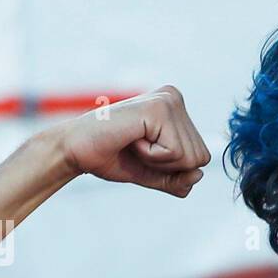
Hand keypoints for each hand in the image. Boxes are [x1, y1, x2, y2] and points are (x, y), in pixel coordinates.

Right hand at [55, 85, 210, 196]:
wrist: (75, 150)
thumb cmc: (112, 157)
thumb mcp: (154, 174)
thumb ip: (179, 179)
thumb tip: (199, 175)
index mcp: (177, 110)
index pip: (201, 156)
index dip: (173, 168)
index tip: (144, 152)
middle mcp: (175, 98)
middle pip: (200, 157)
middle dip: (168, 166)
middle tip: (137, 148)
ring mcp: (168, 101)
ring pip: (191, 157)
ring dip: (159, 161)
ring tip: (134, 142)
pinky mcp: (159, 109)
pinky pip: (175, 153)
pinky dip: (152, 156)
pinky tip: (132, 139)